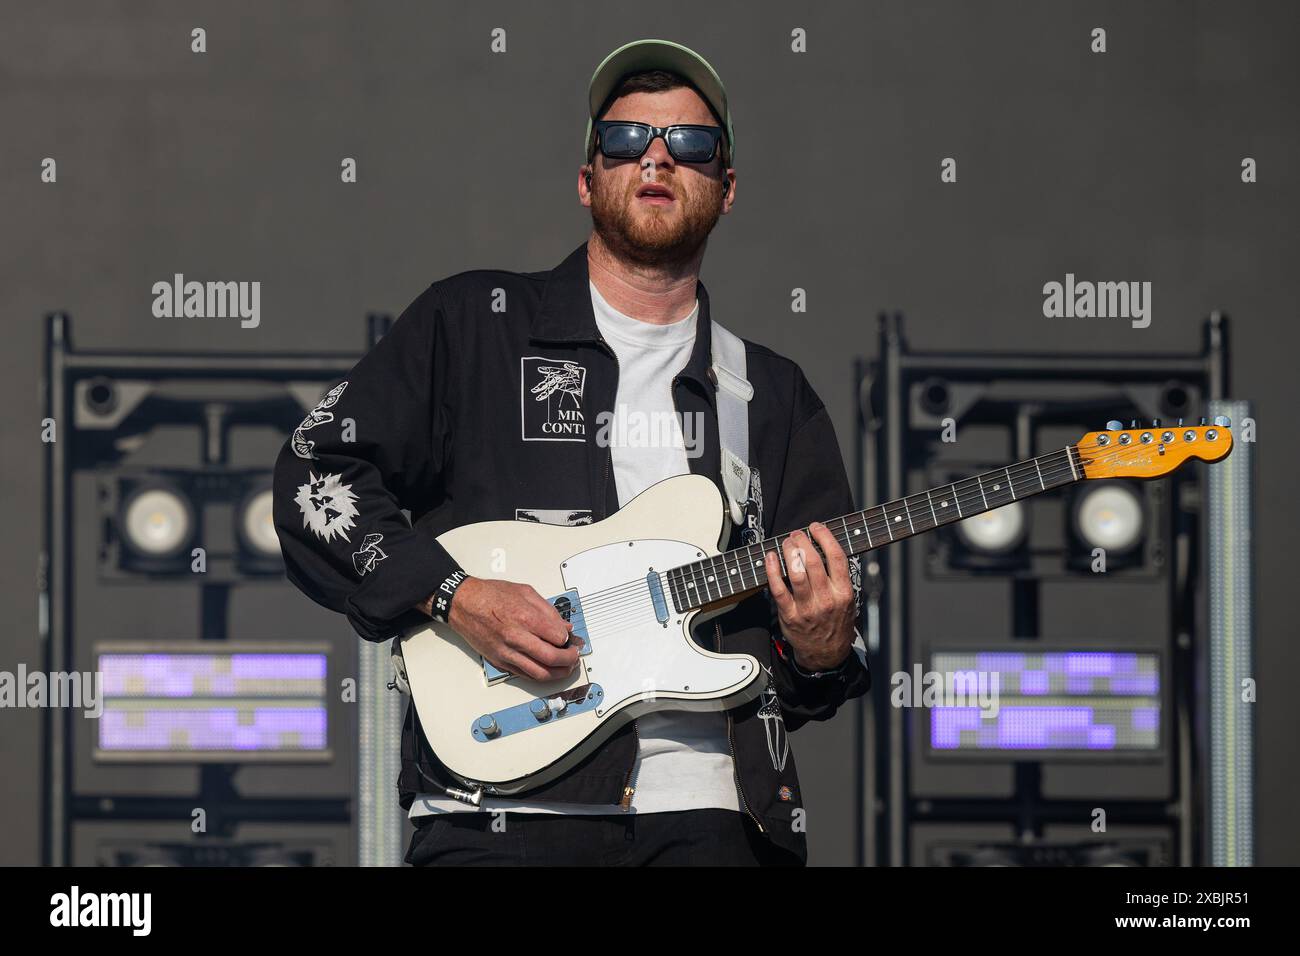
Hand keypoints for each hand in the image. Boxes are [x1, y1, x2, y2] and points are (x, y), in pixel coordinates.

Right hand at [442, 577, 581, 681]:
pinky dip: (540, 675)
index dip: (568, 639)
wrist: (463, 604)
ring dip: (558, 673)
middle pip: (552, 658)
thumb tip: (564, 626)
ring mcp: (506, 653)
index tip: (570, 637)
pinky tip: (548, 670)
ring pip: (540, 673)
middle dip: (569, 659)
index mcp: (524, 617)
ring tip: (566, 667)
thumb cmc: (489, 595)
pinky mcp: (499, 662)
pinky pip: (525, 675)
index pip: (558, 637)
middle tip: (575, 655)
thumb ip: (548, 610)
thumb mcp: (525, 592)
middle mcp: (516, 637)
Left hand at [764, 523, 854, 671]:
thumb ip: (838, 577)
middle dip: (803, 541)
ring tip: (786, 542)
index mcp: (844, 592)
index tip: (817, 527)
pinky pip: (778, 589)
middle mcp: (826, 599)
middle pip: (813, 562)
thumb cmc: (835, 622)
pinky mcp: (790, 615)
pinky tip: (771, 558)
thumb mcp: (847, 600)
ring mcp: (807, 608)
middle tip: (797, 534)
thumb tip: (824, 547)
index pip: (837, 557)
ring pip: (796, 573)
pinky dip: (772, 570)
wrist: (826, 653)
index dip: (825, 537)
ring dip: (789, 552)